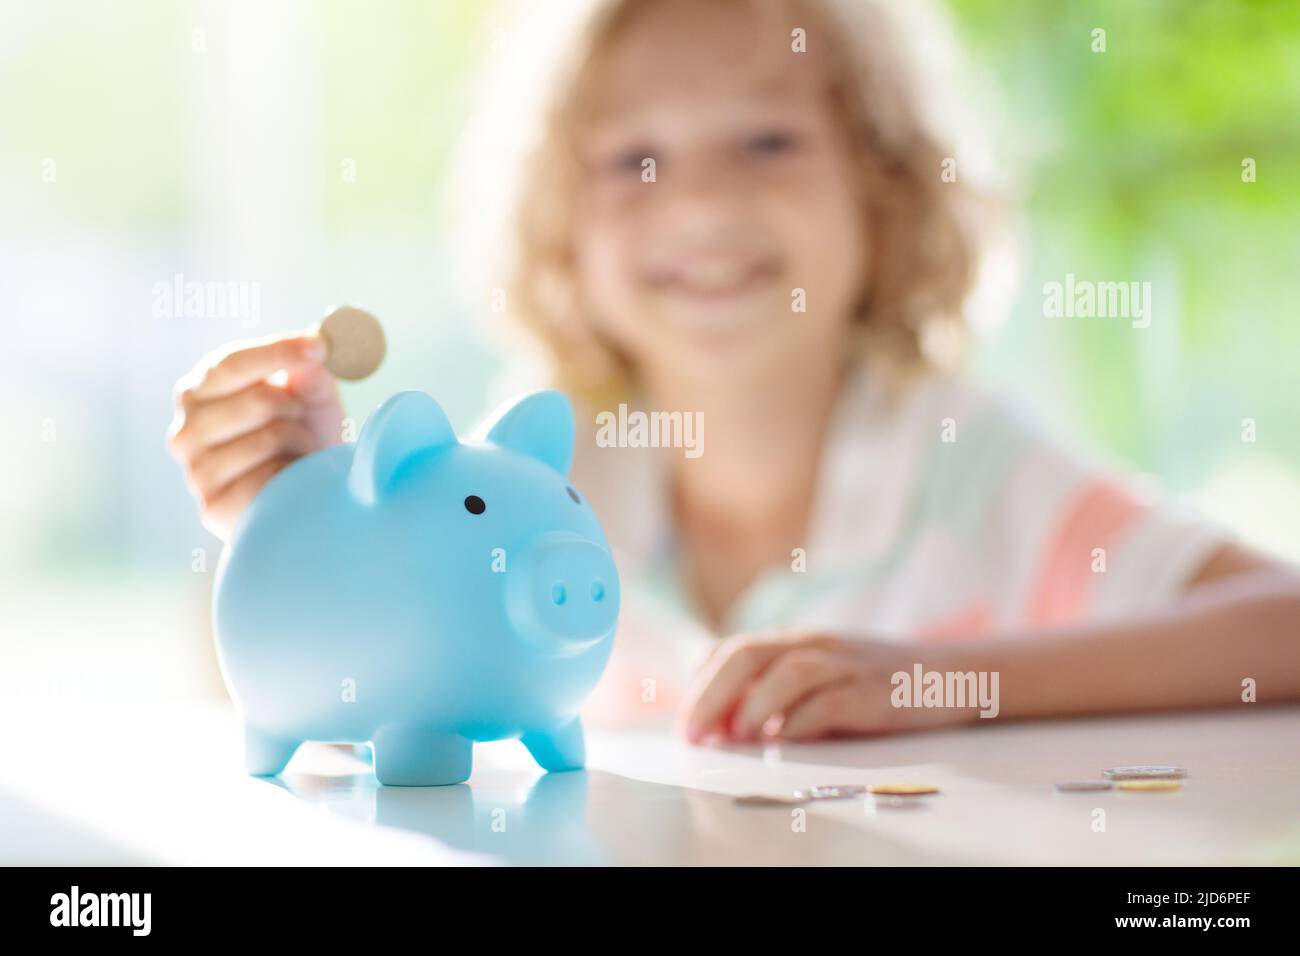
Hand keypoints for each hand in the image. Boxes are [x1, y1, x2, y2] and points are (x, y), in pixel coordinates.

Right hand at [167, 332, 344, 540]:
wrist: (304, 493)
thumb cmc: (303, 434)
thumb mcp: (311, 395)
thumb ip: (310, 370)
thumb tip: (313, 350)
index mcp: (200, 391)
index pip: (232, 363)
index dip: (279, 352)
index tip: (320, 347)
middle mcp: (186, 429)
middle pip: (257, 400)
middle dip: (295, 407)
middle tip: (301, 419)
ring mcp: (196, 470)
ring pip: (270, 437)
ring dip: (299, 441)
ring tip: (294, 451)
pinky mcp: (214, 506)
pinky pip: (270, 477)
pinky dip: (293, 475)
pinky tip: (287, 479)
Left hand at [677, 630, 978, 742]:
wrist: (948, 673)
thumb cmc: (874, 682)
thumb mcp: (820, 676)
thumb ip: (776, 690)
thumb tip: (725, 725)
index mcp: (796, 641)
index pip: (732, 649)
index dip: (702, 684)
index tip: (688, 724)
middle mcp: (815, 644)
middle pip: (748, 655)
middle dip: (712, 695)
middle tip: (695, 736)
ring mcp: (846, 665)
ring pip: (789, 671)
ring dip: (755, 705)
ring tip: (738, 738)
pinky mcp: (874, 691)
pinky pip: (832, 701)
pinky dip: (802, 722)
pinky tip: (787, 740)